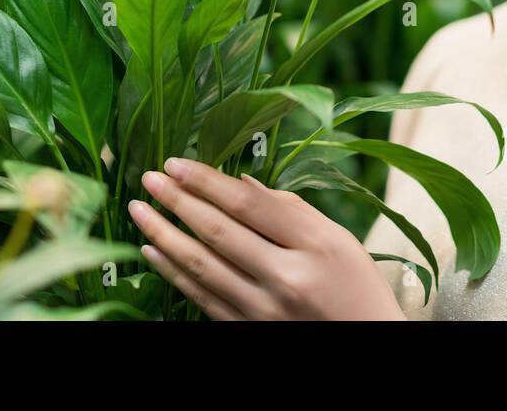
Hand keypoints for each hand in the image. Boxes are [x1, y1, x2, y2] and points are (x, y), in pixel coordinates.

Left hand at [128, 157, 406, 320]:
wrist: (367, 344)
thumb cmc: (355, 285)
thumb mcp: (337, 238)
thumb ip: (290, 209)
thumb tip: (237, 182)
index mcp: (314, 245)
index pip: (248, 204)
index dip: (206, 181)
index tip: (175, 162)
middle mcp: (286, 279)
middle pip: (218, 232)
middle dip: (177, 201)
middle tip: (149, 178)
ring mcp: (264, 311)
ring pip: (201, 267)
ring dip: (163, 235)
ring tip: (139, 210)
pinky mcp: (249, 332)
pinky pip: (201, 299)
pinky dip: (172, 274)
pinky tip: (152, 252)